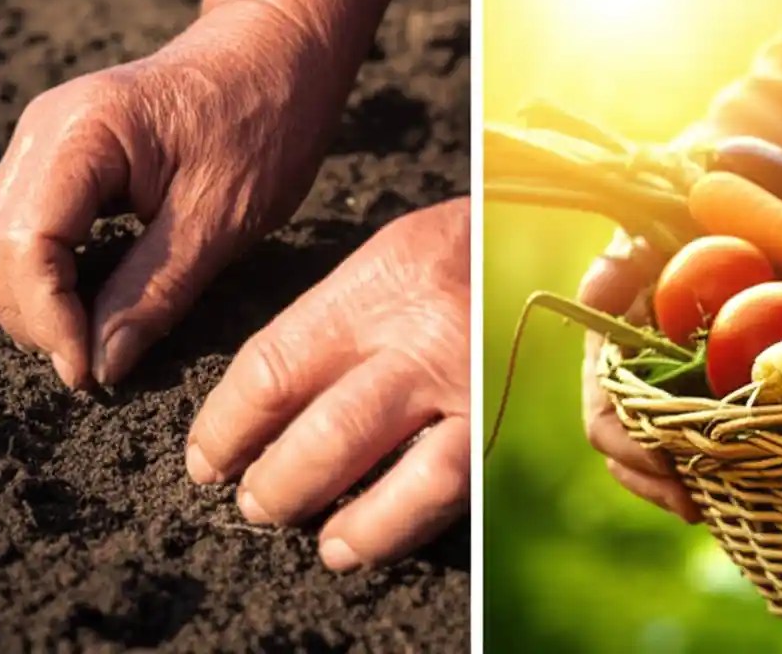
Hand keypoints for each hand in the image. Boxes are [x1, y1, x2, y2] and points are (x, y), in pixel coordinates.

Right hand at [0, 0, 345, 387]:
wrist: (278, 55)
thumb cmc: (264, 125)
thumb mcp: (219, 222)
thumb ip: (152, 293)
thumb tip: (100, 366)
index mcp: (81, 136)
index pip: (23, 248)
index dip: (50, 322)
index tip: (93, 373)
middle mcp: (43, 133)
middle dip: (36, 319)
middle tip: (99, 363)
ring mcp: (44, 143)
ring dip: (34, 303)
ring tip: (98, 337)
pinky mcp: (59, 159)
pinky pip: (21, 230)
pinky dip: (47, 276)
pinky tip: (97, 300)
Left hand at [185, 199, 468, 570]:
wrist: (575, 238)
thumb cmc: (472, 248)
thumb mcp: (399, 253)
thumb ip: (342, 315)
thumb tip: (274, 396)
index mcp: (380, 280)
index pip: (275, 365)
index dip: (227, 424)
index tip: (206, 456)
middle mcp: (422, 334)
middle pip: (317, 428)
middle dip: (270, 480)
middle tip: (249, 501)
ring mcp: (468, 384)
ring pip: (377, 471)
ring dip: (323, 514)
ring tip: (298, 531)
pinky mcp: (504, 422)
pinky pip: (438, 491)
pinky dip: (388, 526)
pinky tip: (358, 543)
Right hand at [578, 230, 701, 523]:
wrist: (695, 238)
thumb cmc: (659, 242)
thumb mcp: (634, 247)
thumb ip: (614, 267)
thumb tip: (605, 286)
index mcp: (606, 365)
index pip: (603, 421)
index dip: (629, 447)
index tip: (662, 459)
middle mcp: (628, 393)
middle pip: (627, 458)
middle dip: (655, 485)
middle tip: (691, 506)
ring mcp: (662, 403)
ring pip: (657, 465)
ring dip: (679, 490)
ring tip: (707, 511)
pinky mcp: (699, 406)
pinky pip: (699, 450)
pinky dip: (714, 473)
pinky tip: (744, 486)